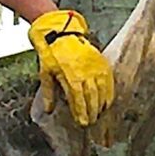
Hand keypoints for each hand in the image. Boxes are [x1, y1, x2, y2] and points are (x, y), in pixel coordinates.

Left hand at [27, 10, 115, 127]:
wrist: (62, 32)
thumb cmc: (52, 53)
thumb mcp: (45, 73)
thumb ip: (49, 93)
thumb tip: (49, 111)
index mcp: (70, 76)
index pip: (78, 99)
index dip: (81, 112)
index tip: (82, 123)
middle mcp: (85, 73)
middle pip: (91, 97)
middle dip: (92, 111)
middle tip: (91, 122)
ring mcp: (95, 67)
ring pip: (101, 90)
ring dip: (101, 105)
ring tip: (99, 115)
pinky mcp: (101, 62)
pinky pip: (108, 81)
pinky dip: (109, 93)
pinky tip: (107, 102)